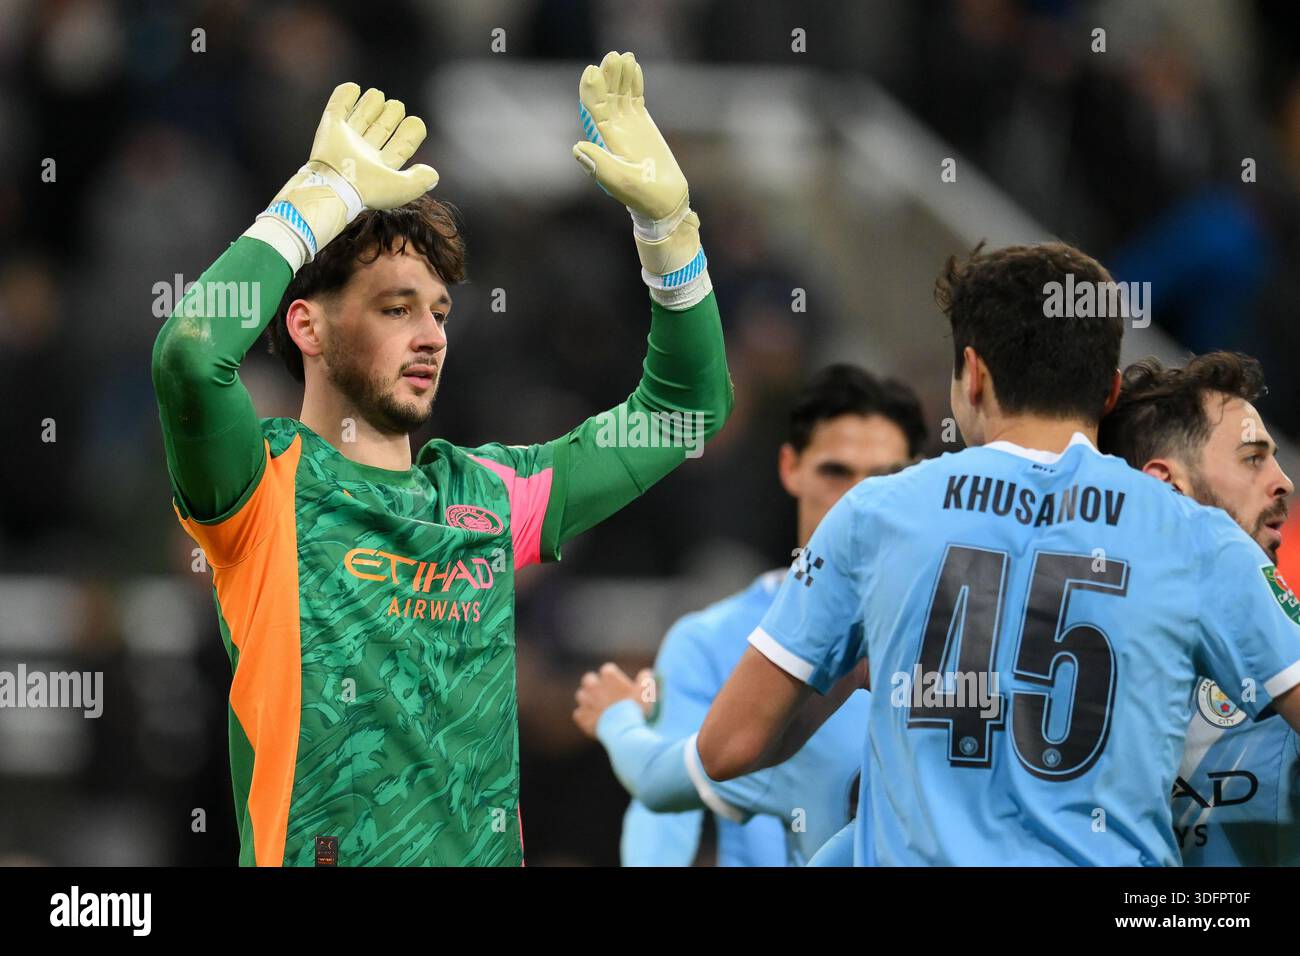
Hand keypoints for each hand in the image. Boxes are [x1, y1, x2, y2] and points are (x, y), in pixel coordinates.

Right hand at [260, 83, 439, 262]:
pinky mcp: (330, 128)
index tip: (416, 123)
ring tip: (377, 95)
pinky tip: (353, 87)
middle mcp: (365, 154)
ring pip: (361, 117)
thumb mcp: (403, 188)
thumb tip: (434, 174)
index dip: (410, 134)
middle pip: (381, 129)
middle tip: (396, 106)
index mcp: (383, 167)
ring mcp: (347, 140)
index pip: (401, 146)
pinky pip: (337, 108)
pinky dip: (344, 96)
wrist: (336, 186)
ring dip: (370, 104)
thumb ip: (420, 181)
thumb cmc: (369, 189)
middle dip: (390, 116)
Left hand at [572, 51, 688, 235]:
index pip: (593, 110)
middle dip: (608, 77)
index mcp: (602, 141)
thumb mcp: (620, 181)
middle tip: (612, 57)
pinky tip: (634, 66)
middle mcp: (610, 130)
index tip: (592, 72)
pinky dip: (634, 83)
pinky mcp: (641, 124)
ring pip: (619, 94)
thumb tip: (577, 147)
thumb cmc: (642, 195)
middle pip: (605, 96)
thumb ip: (599, 164)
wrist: (664, 199)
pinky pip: (635, 98)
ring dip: (620, 75)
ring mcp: (625, 125)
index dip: (591, 91)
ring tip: (624, 57)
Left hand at [572, 663, 655, 738]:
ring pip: (581, 695)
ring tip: (599, 708)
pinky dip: (585, 717)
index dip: (614, 678)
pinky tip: (595, 721)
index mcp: (608, 676)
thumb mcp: (647, 691)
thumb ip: (646, 679)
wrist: (623, 730)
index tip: (620, 686)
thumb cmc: (636, 709)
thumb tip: (647, 673)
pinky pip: (579, 714)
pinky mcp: (581, 716)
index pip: (608, 670)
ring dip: (588, 700)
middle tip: (605, 695)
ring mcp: (585, 701)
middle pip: (589, 679)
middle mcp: (592, 685)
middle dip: (595, 685)